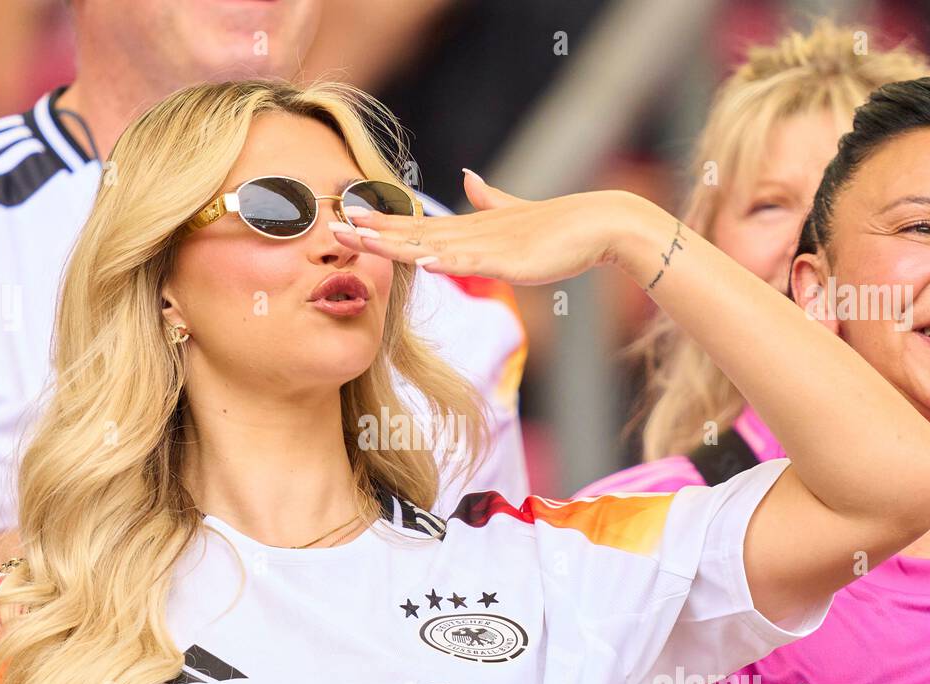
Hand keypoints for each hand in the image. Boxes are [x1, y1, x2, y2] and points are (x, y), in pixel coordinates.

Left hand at [329, 169, 638, 286]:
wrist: (599, 224)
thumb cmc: (559, 228)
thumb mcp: (516, 213)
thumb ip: (490, 198)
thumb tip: (470, 176)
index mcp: (471, 228)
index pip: (415, 227)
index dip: (380, 225)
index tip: (345, 221)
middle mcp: (472, 232)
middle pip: (413, 233)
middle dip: (372, 232)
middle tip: (330, 228)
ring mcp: (490, 245)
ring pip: (433, 244)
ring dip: (396, 243)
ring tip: (361, 240)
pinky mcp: (510, 260)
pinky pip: (472, 262)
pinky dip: (445, 260)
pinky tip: (421, 260)